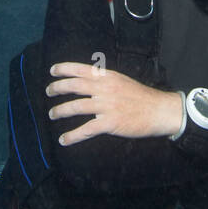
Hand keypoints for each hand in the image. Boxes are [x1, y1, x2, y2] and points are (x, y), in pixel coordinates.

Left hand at [47, 62, 182, 144]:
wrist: (159, 110)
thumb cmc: (141, 97)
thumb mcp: (122, 81)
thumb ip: (105, 80)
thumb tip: (88, 80)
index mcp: (107, 77)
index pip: (81, 69)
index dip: (64, 69)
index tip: (52, 71)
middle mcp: (104, 89)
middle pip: (74, 86)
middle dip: (57, 88)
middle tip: (48, 92)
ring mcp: (106, 106)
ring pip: (76, 107)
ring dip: (60, 111)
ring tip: (52, 114)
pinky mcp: (110, 123)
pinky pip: (86, 129)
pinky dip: (72, 136)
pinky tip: (64, 139)